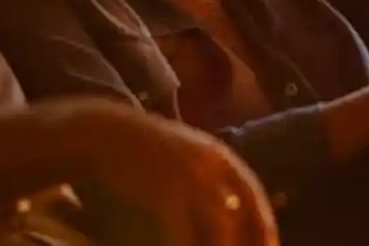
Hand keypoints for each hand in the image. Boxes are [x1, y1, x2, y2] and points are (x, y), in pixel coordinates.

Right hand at [78, 104, 277, 245]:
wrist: (103, 132)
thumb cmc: (145, 147)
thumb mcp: (186, 151)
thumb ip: (211, 176)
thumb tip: (232, 206)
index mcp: (217, 154)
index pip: (252, 194)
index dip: (265, 225)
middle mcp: (208, 165)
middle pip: (243, 213)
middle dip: (251, 241)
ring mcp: (186, 179)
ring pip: (220, 228)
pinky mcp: (163, 195)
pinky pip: (185, 236)